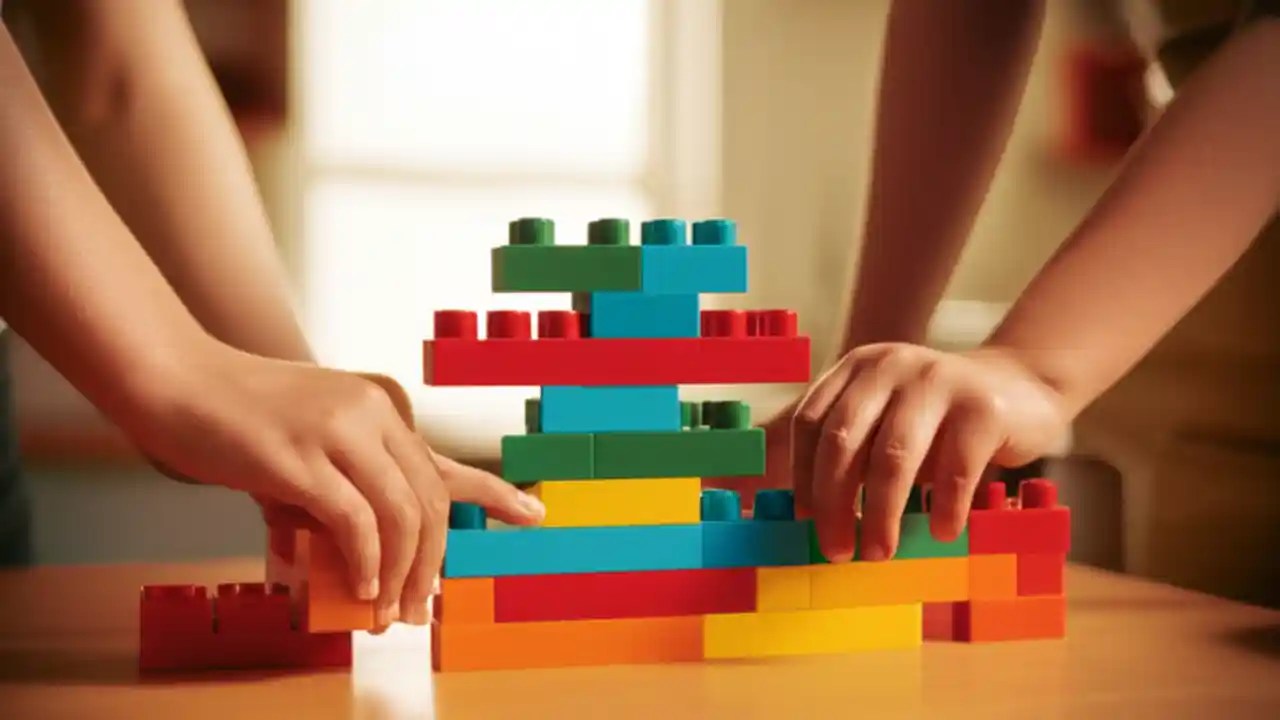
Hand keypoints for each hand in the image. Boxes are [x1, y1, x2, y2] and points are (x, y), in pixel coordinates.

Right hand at [121, 345, 544, 628]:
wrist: (179, 381)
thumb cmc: (240, 420)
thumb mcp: (306, 448)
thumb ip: (332, 497)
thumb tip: (348, 558)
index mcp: (380, 412)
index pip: (446, 464)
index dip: (495, 494)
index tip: (535, 515)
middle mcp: (372, 416)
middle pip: (430, 500)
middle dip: (433, 564)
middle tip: (421, 610)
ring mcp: (339, 433)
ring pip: (402, 513)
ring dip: (404, 572)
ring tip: (390, 611)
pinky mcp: (301, 458)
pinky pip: (354, 520)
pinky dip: (367, 560)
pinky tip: (365, 585)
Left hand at [790, 343, 1066, 561]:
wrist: (1021, 388)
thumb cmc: (939, 420)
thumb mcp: (889, 417)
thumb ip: (856, 451)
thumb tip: (820, 521)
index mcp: (858, 368)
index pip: (812, 422)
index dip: (803, 474)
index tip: (806, 518)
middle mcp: (890, 366)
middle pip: (843, 440)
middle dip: (834, 502)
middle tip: (837, 550)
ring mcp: (937, 381)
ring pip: (892, 458)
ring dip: (880, 514)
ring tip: (878, 552)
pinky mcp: (982, 408)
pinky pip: (953, 469)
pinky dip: (943, 508)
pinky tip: (941, 532)